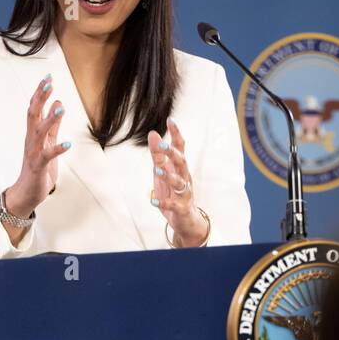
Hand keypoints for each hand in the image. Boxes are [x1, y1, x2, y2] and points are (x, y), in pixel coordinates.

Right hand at [3, 75, 70, 244]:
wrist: (27, 192)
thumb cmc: (38, 167)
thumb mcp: (47, 142)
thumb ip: (53, 124)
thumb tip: (57, 102)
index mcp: (33, 133)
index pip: (34, 108)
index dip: (40, 93)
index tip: (48, 76)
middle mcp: (30, 140)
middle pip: (33, 114)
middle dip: (40, 98)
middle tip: (49, 82)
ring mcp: (33, 152)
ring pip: (39, 132)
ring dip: (50, 120)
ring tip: (61, 108)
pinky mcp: (38, 166)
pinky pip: (47, 156)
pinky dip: (57, 149)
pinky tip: (68, 143)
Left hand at [149, 119, 206, 246]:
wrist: (186, 220)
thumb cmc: (173, 192)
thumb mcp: (162, 171)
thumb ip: (157, 155)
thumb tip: (153, 133)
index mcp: (180, 167)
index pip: (180, 148)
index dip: (176, 134)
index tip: (170, 120)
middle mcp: (184, 178)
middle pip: (182, 163)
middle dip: (173, 154)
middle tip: (163, 146)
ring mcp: (184, 193)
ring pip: (179, 183)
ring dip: (168, 176)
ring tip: (157, 170)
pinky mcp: (181, 208)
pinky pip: (173, 204)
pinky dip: (163, 202)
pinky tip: (152, 200)